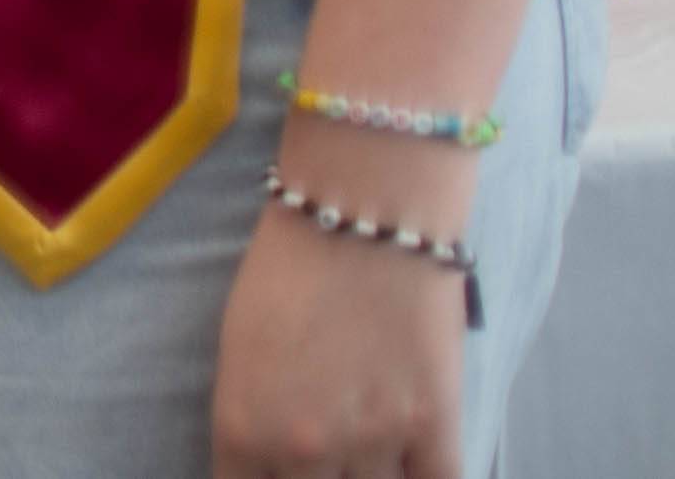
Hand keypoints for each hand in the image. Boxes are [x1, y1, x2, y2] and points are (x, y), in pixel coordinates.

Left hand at [209, 189, 467, 478]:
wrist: (361, 220)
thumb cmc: (286, 273)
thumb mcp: (240, 354)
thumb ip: (254, 422)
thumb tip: (272, 466)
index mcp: (242, 428)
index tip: (276, 471)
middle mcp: (303, 448)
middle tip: (325, 452)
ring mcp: (372, 443)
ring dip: (368, 478)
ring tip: (365, 447)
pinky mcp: (434, 429)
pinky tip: (413, 464)